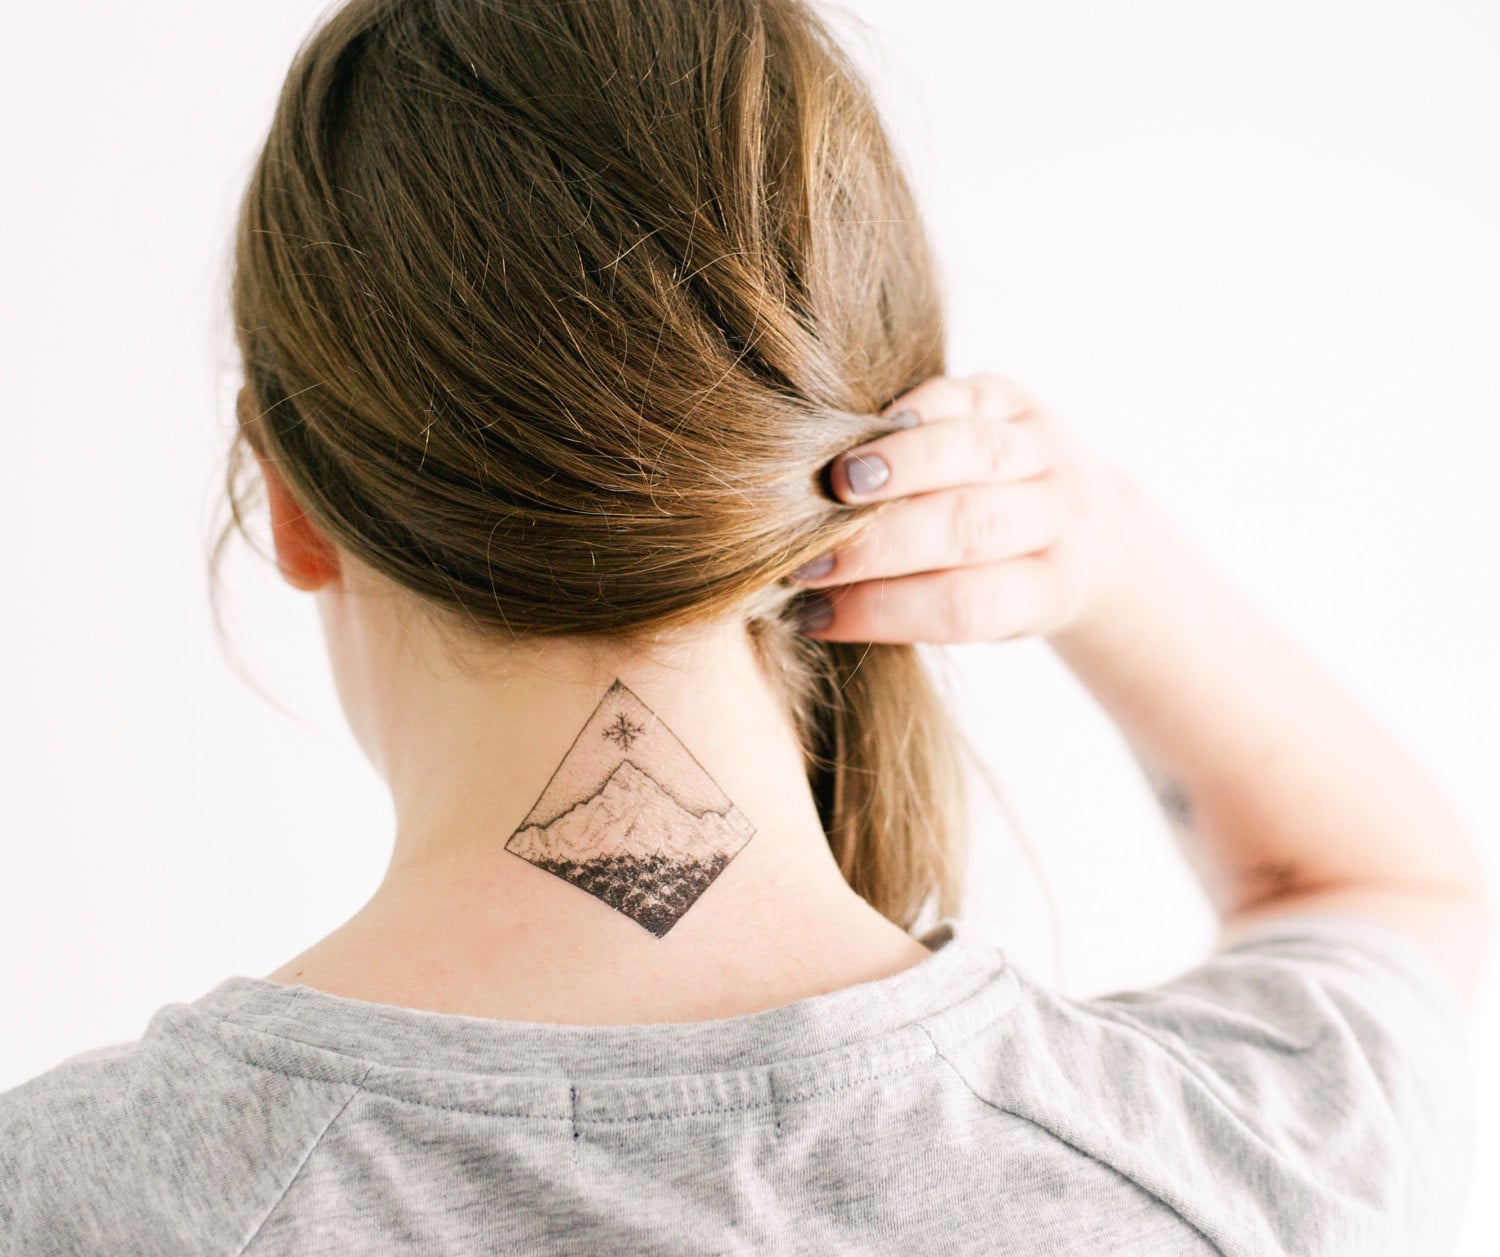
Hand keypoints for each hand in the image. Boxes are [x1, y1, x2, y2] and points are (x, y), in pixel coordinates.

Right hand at [789, 374, 1145, 643]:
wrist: (1085, 524)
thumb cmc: (999, 583)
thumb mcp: (984, 621)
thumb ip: (914, 607)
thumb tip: (809, 607)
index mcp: (1048, 589)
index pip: (962, 605)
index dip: (885, 612)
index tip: (814, 616)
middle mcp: (1059, 518)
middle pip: (967, 529)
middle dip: (880, 544)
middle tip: (808, 558)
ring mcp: (1048, 453)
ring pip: (976, 454)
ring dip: (902, 467)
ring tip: (838, 484)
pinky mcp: (1022, 401)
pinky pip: (970, 398)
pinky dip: (922, 410)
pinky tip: (874, 425)